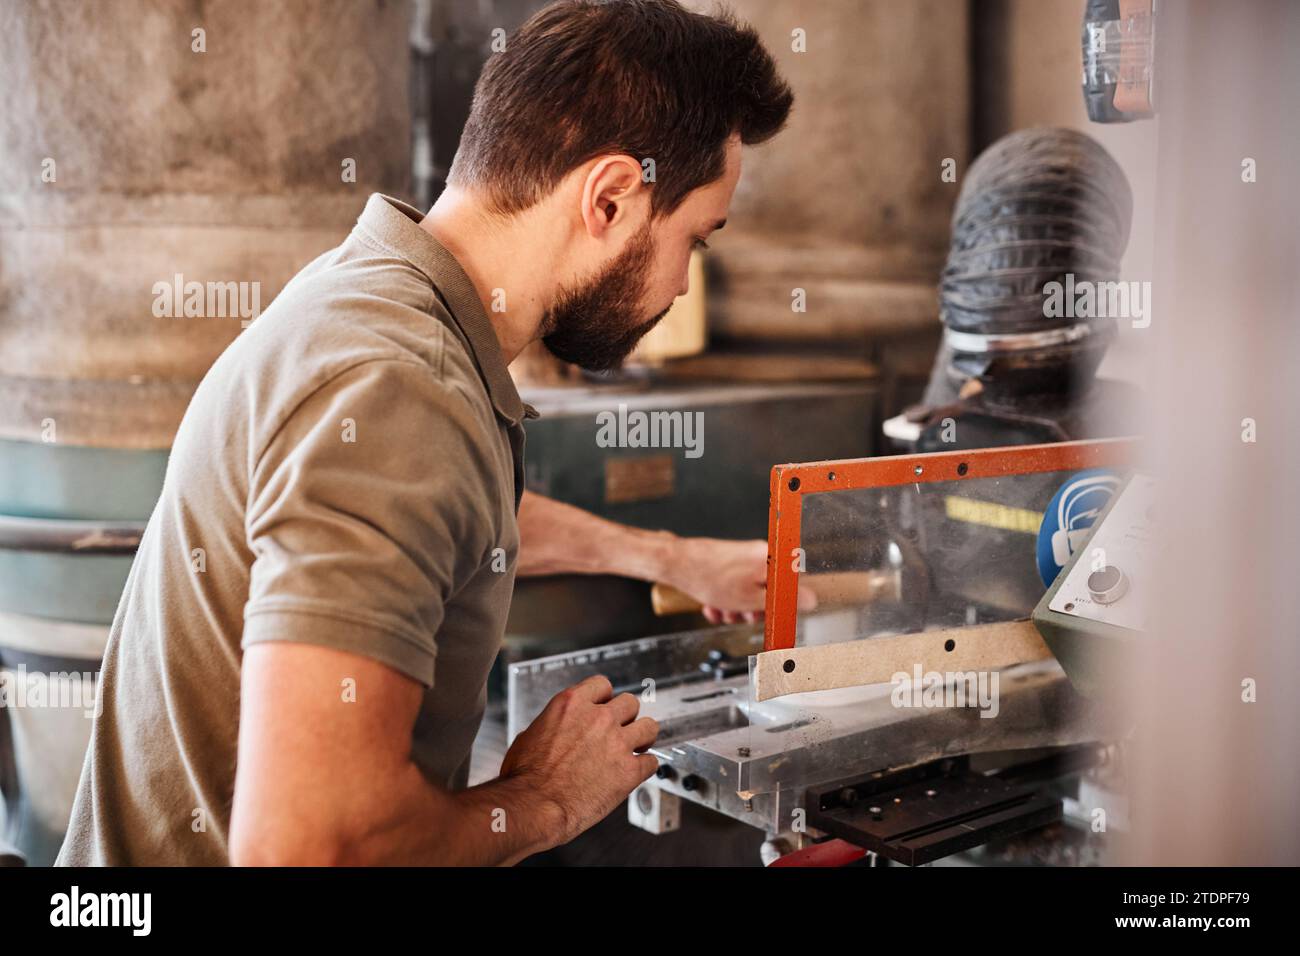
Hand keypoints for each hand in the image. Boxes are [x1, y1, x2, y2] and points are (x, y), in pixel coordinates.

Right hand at [500, 675, 658, 846]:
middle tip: (621, 730)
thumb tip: (556, 733)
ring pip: (649, 727)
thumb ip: (553, 726)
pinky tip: (636, 772)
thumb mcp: (530, 735)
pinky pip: (652, 762)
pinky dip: (645, 767)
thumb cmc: (524, 777)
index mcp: (572, 705)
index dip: (605, 698)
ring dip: (643, 737)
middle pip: (630, 702)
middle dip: (626, 717)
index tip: (606, 707)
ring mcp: (617, 743)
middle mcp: (598, 718)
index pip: (602, 685)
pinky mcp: (629, 771)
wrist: (533, 806)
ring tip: (637, 747)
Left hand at [663, 536, 817, 624]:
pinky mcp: (727, 563)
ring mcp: (742, 558)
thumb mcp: (750, 599)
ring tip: (722, 612)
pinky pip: (733, 586)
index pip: (793, 583)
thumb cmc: (709, 577)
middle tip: (743, 617)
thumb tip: (811, 600)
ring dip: (735, 608)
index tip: (774, 616)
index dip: (784, 604)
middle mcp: (759, 555)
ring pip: (747, 591)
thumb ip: (781, 601)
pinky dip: (724, 599)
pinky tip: (712, 607)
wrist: (675, 563)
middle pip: (768, 590)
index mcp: (770, 559)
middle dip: (754, 609)